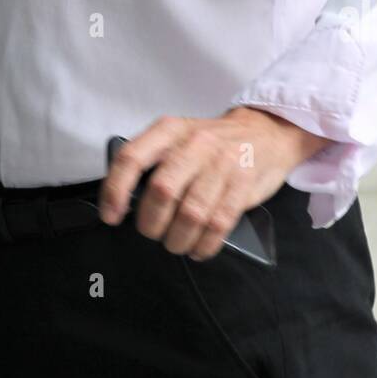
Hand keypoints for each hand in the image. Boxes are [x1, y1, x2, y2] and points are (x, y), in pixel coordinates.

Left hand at [97, 108, 327, 260]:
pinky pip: (218, 225)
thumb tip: (126, 200)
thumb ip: (154, 160)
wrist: (265, 132)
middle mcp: (195, 144)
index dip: (116, 190)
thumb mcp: (180, 136)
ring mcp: (222, 163)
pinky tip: (198, 247)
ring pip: (191, 213)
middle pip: (161, 191)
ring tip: (176, 243)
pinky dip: (204, 245)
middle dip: (152, 223)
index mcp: (170, 130)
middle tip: (153, 232)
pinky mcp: (243, 184)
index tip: (111, 216)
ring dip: (178, 239)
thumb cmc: (212, 142)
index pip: (132, 158)